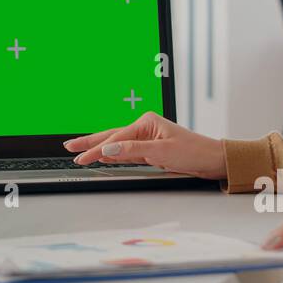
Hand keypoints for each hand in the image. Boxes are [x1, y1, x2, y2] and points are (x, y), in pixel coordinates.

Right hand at [63, 112, 226, 179]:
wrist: (212, 160)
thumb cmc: (193, 152)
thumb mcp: (161, 151)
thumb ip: (133, 150)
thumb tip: (108, 149)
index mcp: (146, 122)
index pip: (115, 138)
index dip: (96, 149)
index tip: (81, 157)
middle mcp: (144, 127)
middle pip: (111, 136)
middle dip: (90, 142)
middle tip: (70, 147)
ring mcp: (146, 138)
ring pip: (116, 143)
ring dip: (98, 147)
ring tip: (80, 150)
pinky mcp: (150, 149)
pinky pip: (125, 151)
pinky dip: (112, 154)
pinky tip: (102, 155)